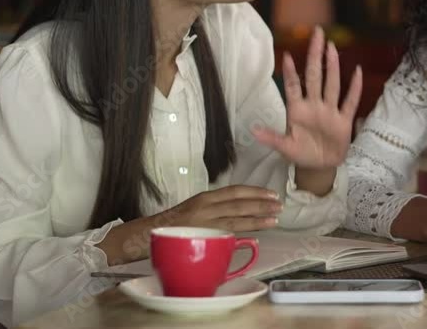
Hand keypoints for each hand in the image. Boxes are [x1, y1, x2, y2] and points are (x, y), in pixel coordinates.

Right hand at [161, 185, 283, 232]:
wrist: (147, 234)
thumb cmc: (172, 224)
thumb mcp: (194, 209)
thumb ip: (214, 209)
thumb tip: (237, 211)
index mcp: (205, 197)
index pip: (234, 191)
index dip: (255, 191)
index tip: (271, 193)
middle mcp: (205, 206)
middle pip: (239, 203)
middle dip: (261, 204)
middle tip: (279, 205)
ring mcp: (203, 221)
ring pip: (236, 218)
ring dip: (258, 218)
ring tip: (275, 218)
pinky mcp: (201, 235)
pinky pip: (226, 234)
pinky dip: (242, 233)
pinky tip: (256, 236)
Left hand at [252, 26, 362, 169]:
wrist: (319, 166)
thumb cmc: (300, 153)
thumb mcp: (284, 147)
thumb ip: (271, 138)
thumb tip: (253, 131)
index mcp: (298, 110)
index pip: (294, 86)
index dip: (291, 72)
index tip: (287, 55)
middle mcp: (314, 105)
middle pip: (315, 76)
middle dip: (315, 55)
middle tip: (317, 33)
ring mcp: (330, 111)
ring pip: (332, 84)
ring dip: (332, 67)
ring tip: (332, 47)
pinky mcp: (343, 120)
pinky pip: (350, 101)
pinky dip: (355, 88)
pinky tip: (357, 71)